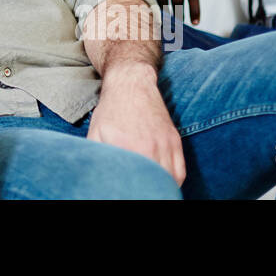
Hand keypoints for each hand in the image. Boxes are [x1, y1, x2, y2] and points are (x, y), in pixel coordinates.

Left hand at [88, 62, 185, 185]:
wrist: (131, 83)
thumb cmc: (111, 110)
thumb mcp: (96, 132)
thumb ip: (97, 156)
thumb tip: (98, 175)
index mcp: (128, 147)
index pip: (135, 180)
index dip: (132, 189)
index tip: (127, 191)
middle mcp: (150, 148)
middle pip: (154, 183)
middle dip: (146, 190)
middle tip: (139, 192)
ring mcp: (165, 144)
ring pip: (170, 180)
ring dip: (161, 187)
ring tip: (150, 190)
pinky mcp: (174, 141)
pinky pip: (180, 171)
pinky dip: (173, 181)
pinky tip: (164, 184)